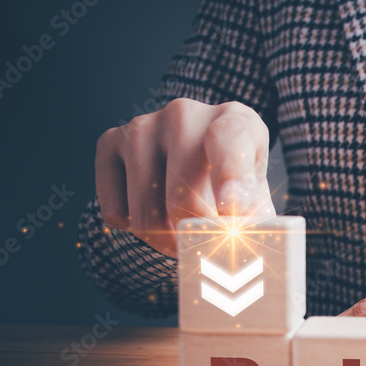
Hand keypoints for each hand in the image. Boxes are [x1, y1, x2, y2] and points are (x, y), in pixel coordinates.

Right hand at [95, 98, 274, 255]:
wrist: (196, 166)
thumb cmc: (234, 188)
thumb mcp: (255, 202)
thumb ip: (256, 226)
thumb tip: (245, 250)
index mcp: (235, 120)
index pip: (229, 139)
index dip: (230, 176)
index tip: (231, 209)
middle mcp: (186, 115)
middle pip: (182, 194)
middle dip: (195, 237)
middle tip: (205, 250)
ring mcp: (142, 126)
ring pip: (145, 213)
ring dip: (164, 241)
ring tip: (183, 236)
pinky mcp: (109, 143)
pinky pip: (116, 212)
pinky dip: (135, 229)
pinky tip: (154, 211)